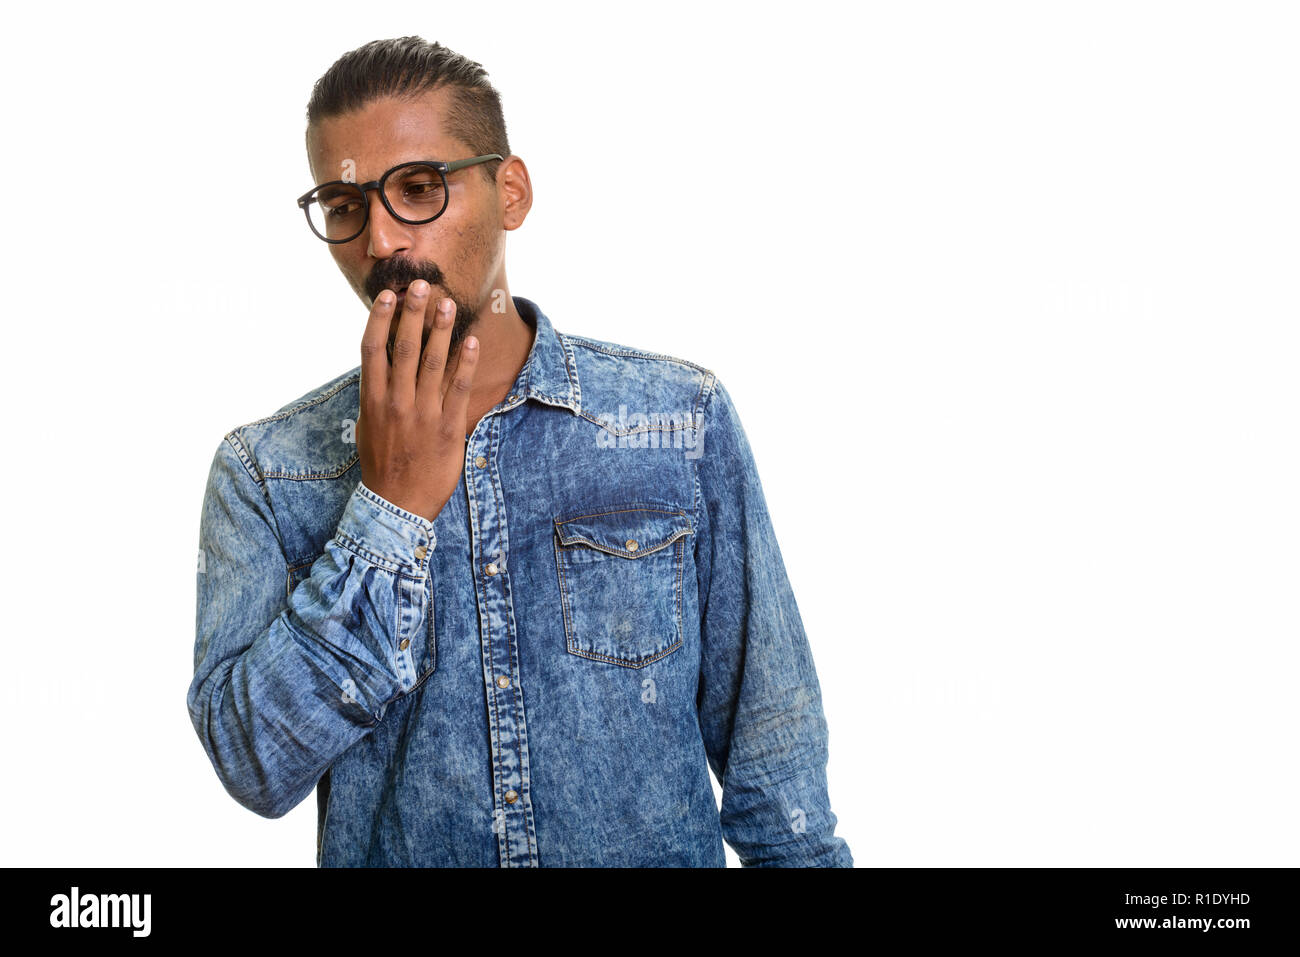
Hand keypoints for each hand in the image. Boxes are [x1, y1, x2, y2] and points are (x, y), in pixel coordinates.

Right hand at [356, 279, 478, 521]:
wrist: (397, 505)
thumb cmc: (382, 465)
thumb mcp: (368, 427)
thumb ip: (375, 395)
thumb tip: (379, 367)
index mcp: (372, 399)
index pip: (373, 348)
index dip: (381, 319)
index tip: (389, 295)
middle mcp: (396, 402)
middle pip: (405, 347)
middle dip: (414, 313)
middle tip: (422, 284)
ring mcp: (423, 414)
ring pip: (433, 362)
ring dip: (442, 330)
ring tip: (448, 304)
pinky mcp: (448, 427)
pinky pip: (459, 388)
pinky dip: (467, 363)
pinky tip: (473, 342)